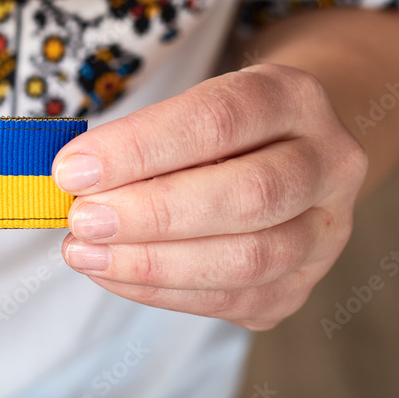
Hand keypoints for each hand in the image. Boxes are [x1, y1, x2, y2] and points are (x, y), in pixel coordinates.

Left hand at [52, 64, 367, 329]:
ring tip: (85, 251)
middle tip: (81, 218)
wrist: (285, 152)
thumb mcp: (189, 107)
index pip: (217, 120)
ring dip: (153, 261)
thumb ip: (139, 140)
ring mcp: (325, 230)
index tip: (72, 169)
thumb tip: (71, 179)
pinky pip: (232, 299)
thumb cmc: (218, 128)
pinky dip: (161, 290)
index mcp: (293, 98)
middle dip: (151, 213)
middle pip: (248, 195)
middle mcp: (328, 162)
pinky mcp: (302, 285)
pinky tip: (112, 272)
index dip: (139, 148)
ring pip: (249, 258)